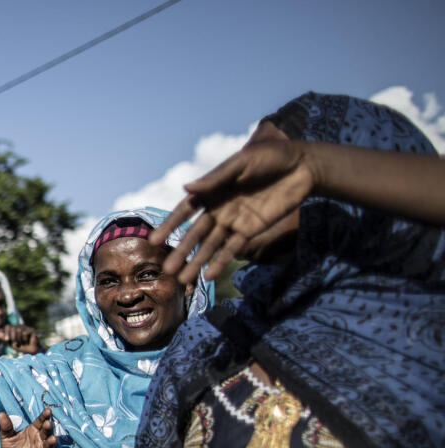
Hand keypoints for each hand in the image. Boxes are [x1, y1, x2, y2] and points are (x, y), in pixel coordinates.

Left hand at [0, 324, 40, 354]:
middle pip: (13, 328)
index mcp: (14, 329)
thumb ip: (4, 338)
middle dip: (13, 338)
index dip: (6, 333)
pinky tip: (27, 342)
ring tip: (22, 343)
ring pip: (19, 330)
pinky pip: (25, 333)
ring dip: (19, 340)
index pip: (8, 326)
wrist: (30, 352)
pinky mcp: (31, 329)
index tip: (7, 340)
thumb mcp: (10, 343)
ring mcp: (25, 327)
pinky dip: (25, 339)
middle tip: (16, 343)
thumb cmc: (20, 347)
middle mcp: (19, 327)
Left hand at [0, 408, 53, 447]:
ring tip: (53, 438)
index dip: (44, 416)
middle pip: (46, 432)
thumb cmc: (10, 447)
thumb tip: (1, 414)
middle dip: (48, 428)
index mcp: (33, 430)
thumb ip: (6, 426)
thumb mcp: (6, 436)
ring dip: (51, 443)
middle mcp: (39, 439)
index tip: (48, 410)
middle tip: (48, 423)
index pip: (40, 421)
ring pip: (48, 446)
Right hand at [152, 139, 313, 284]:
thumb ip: (216, 178)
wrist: (304, 166)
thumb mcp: (242, 162)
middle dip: (181, 251)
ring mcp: (235, 221)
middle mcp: (219, 208)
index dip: (170, 225)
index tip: (154, 241)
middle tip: (166, 270)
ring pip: (211, 245)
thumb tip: (186, 188)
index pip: (185, 210)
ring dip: (197, 262)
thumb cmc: (271, 156)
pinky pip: (234, 249)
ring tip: (183, 280)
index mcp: (213, 190)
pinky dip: (222, 262)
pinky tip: (209, 276)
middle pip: (196, 234)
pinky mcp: (252, 230)